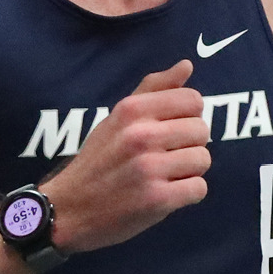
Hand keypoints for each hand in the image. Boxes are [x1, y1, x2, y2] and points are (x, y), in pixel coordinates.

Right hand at [40, 60, 210, 252]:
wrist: (69, 209)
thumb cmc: (98, 161)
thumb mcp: (117, 118)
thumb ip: (153, 89)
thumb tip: (187, 64)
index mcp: (132, 110)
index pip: (193, 100)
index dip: (188, 117)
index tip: (171, 130)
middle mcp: (141, 135)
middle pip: (202, 130)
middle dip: (190, 145)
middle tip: (166, 157)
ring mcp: (149, 168)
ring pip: (203, 159)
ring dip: (189, 171)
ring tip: (165, 176)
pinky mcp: (157, 199)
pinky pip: (199, 188)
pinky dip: (188, 193)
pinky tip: (167, 194)